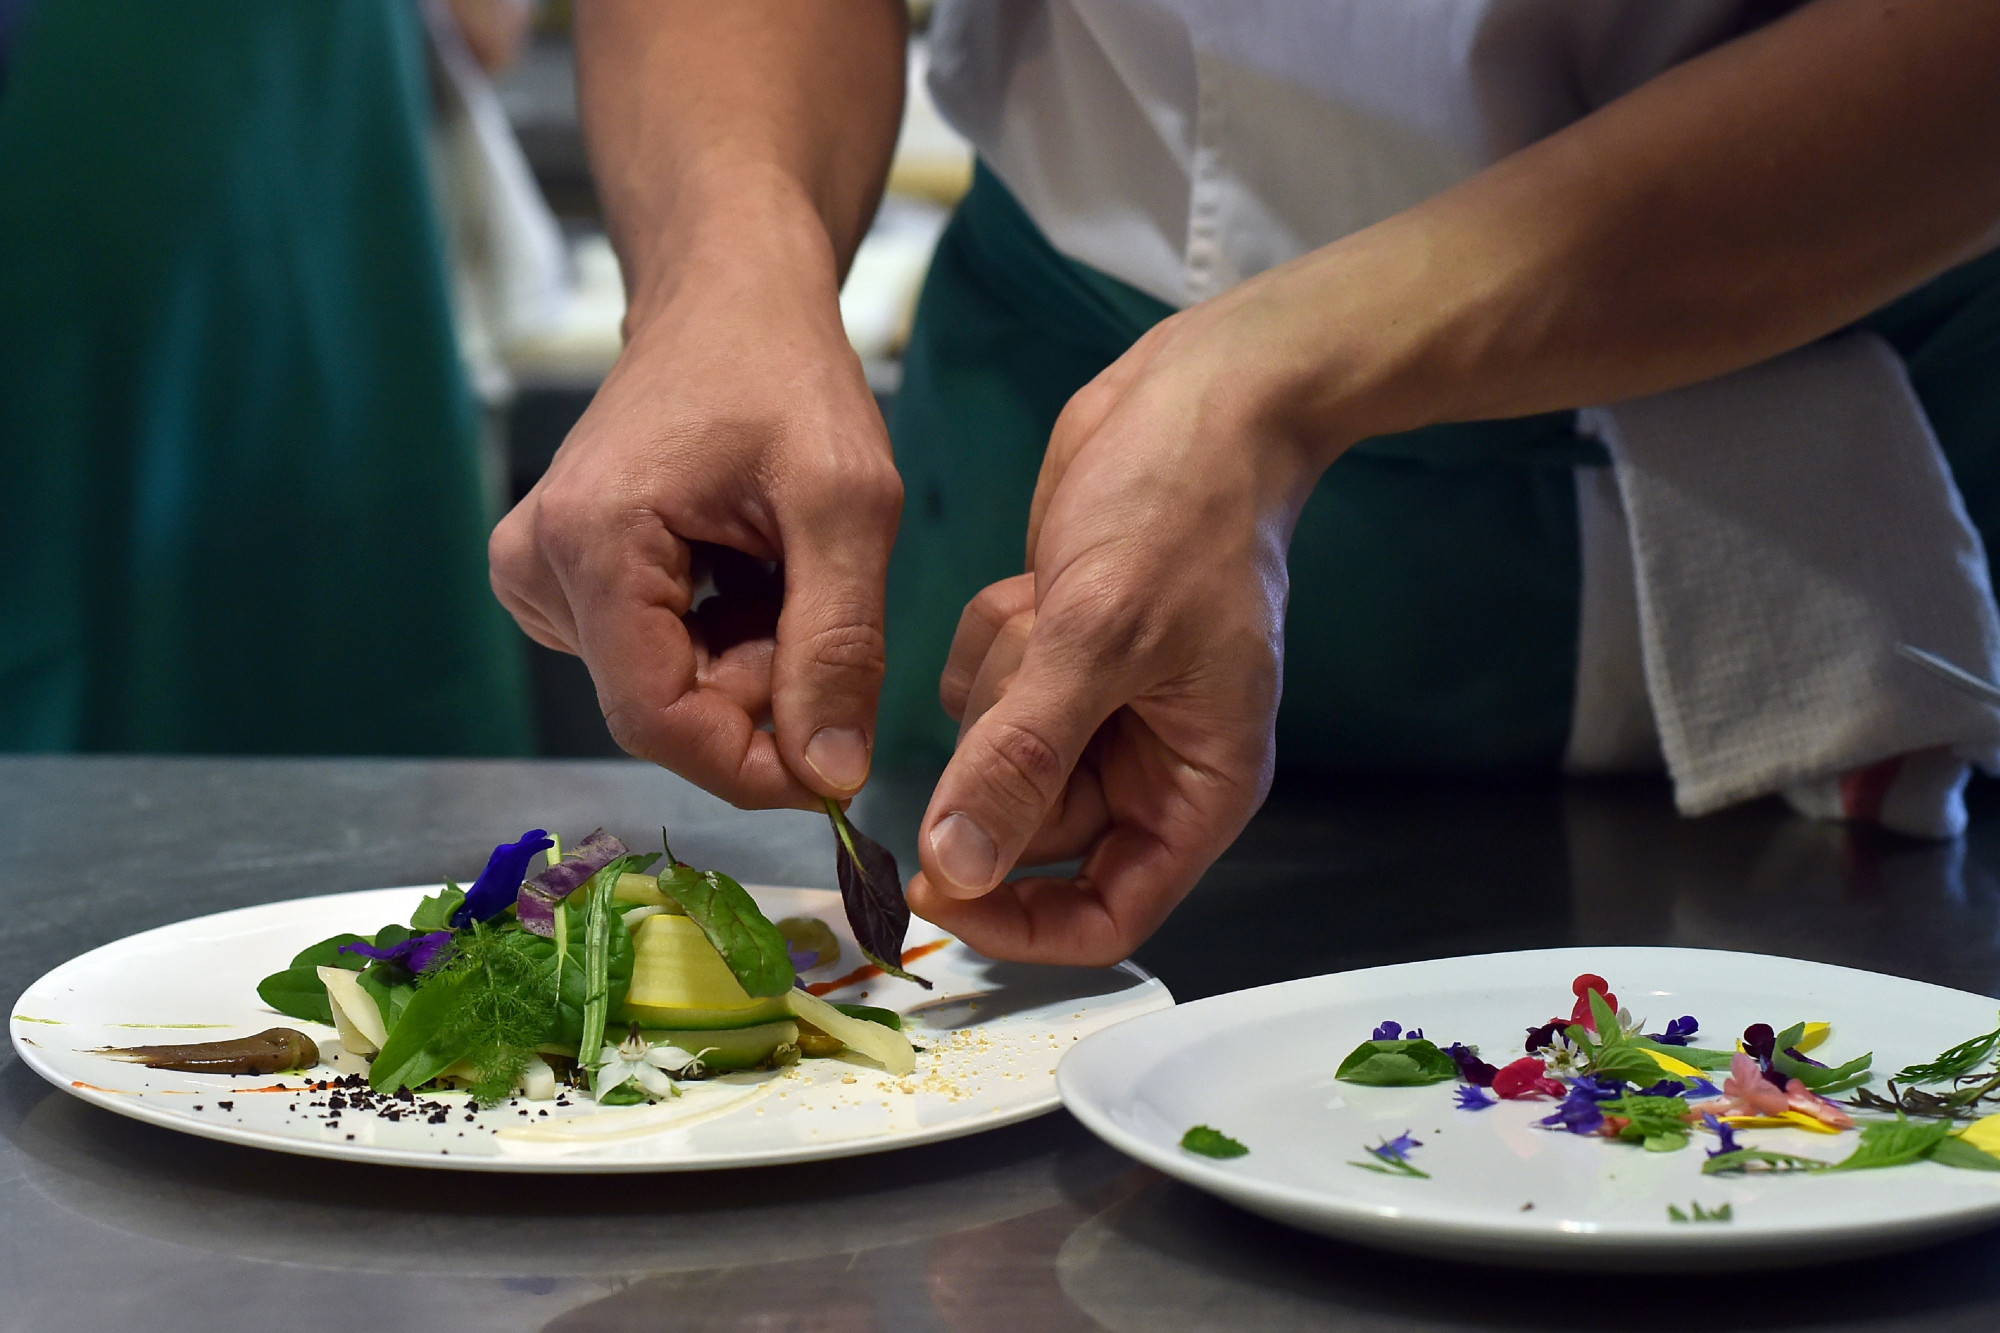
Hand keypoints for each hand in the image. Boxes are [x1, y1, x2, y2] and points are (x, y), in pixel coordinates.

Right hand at [489, 250, 900, 808]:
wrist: (728, 299)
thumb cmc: (785, 375)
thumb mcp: (847, 504)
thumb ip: (839, 644)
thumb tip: (833, 775)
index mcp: (589, 542)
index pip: (657, 721)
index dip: (753, 767)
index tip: (837, 772)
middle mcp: (536, 567)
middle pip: (664, 708)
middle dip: (762, 689)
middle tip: (818, 599)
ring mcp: (538, 575)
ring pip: (667, 690)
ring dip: (749, 658)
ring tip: (779, 560)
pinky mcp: (561, 580)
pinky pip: (656, 659)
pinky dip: (723, 636)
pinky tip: (743, 562)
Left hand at [906, 289, 1339, 963]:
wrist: (1203, 400)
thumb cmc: (1185, 514)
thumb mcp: (1100, 640)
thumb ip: (1024, 762)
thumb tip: (959, 870)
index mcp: (1197, 788)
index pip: (1106, 917)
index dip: (1018, 922)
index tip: (933, 886)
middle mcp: (1149, 765)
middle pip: (1031, 832)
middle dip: (1003, 756)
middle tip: (1022, 670)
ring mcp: (1099, 711)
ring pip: (994, 756)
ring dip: (999, 686)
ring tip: (1050, 605)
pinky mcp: (1056, 659)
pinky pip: (982, 692)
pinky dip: (991, 642)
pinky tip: (1036, 583)